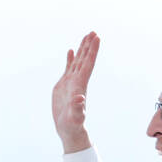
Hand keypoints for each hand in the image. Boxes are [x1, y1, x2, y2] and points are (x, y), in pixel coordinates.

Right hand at [52, 32, 98, 153]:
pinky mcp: (64, 85)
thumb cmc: (73, 125)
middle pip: (84, 59)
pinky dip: (70, 58)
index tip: (97, 38)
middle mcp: (78, 81)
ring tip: (86, 36)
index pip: (88, 64)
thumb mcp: (75, 117)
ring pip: (77, 61)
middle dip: (89, 46)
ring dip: (82, 49)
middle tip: (93, 32)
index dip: (93, 51)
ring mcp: (71, 82)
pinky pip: (68, 68)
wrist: (69, 129)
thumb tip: (80, 99)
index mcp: (81, 85)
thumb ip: (78, 108)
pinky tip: (70, 50)